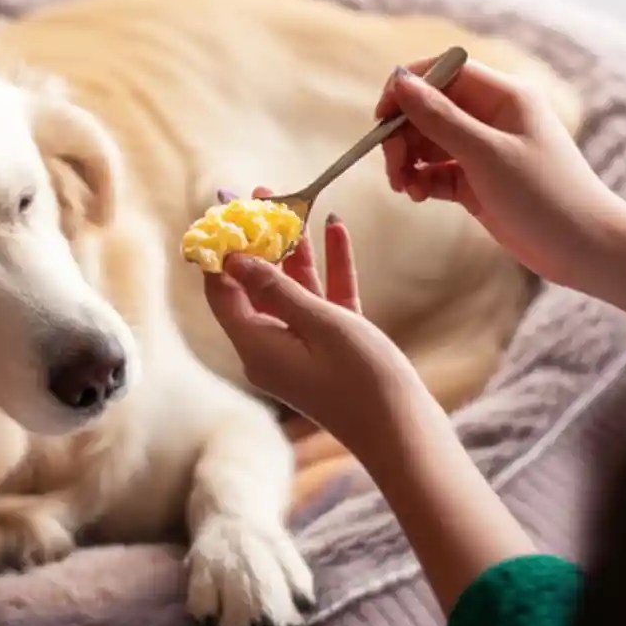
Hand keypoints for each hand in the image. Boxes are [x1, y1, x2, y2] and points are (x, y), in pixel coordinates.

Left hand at [203, 189, 421, 433]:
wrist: (404, 432)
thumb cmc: (361, 380)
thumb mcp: (318, 324)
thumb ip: (276, 288)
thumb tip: (233, 259)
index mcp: (255, 346)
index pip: (222, 290)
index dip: (221, 250)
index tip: (222, 211)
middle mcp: (271, 347)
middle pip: (255, 284)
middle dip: (259, 238)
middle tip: (261, 194)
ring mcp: (302, 348)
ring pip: (292, 287)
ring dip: (295, 246)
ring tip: (294, 201)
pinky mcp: (332, 347)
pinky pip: (323, 300)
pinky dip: (329, 267)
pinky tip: (335, 229)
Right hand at [376, 54, 625, 327]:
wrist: (585, 249)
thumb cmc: (545, 196)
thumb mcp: (486, 154)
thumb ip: (439, 117)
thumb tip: (398, 81)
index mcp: (503, 96)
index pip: (442, 72)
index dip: (407, 90)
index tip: (381, 118)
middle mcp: (492, 117)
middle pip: (429, 109)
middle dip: (403, 135)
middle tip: (393, 168)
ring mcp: (484, 150)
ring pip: (428, 143)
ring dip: (408, 162)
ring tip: (405, 189)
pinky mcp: (478, 182)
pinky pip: (436, 171)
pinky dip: (422, 181)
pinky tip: (417, 196)